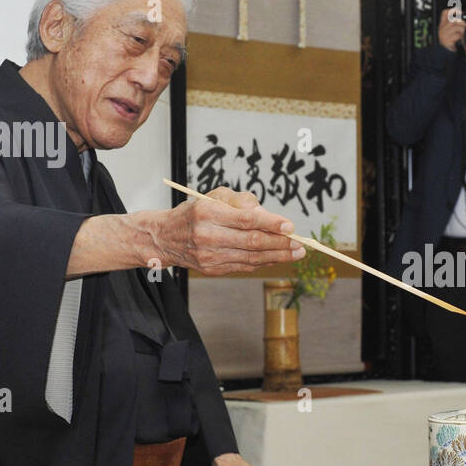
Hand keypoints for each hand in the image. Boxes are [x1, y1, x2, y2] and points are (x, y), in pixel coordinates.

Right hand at [149, 187, 303, 275]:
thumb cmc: (195, 212)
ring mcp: (209, 256)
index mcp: (207, 213)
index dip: (270, 224)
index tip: (290, 226)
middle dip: (280, 244)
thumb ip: (241, 200)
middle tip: (300, 243)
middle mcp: (207, 236)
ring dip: (278, 256)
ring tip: (296, 252)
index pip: (245, 220)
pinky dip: (263, 262)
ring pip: (251, 257)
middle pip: (252, 242)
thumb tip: (265, 213)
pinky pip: (244, 266)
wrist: (165, 238)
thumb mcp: (214, 196)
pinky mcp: (212, 269)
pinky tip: (277, 257)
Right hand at [437, 8, 464, 52]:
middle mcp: (441, 29)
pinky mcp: (446, 41)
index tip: (460, 11)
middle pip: (452, 20)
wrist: (445, 53)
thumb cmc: (449, 41)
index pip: (444, 13)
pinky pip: (456, 35)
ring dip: (462, 29)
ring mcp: (443, 35)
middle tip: (465, 26)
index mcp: (442, 24)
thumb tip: (462, 16)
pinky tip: (462, 37)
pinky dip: (461, 36)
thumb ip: (454, 24)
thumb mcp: (450, 31)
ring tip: (464, 32)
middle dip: (461, 22)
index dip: (452, 10)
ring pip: (455, 27)